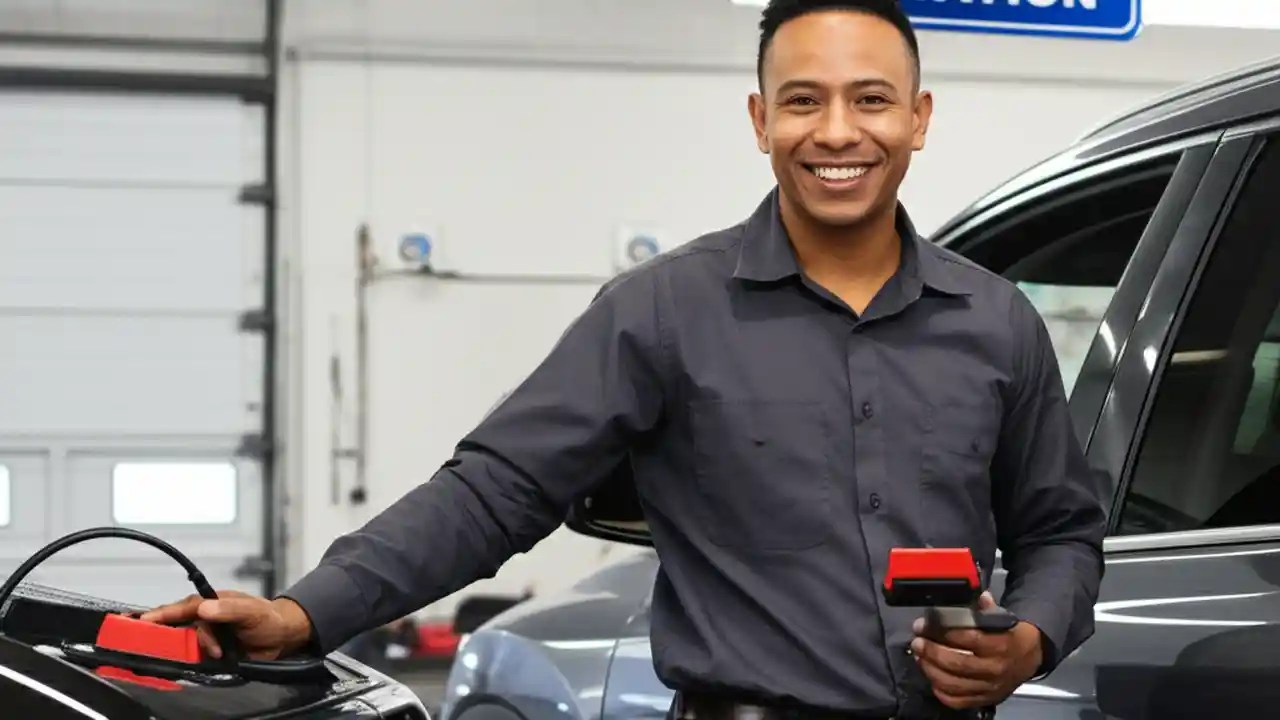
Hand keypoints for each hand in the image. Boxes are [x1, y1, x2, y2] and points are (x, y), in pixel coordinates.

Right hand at [138, 590, 313, 660]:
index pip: (185, 607)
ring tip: (217, 653)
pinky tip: (203, 662)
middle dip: (171, 634)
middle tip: (164, 643)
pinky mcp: (210, 654)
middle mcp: (205, 619)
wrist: (282, 638)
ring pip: (186, 643)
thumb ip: (230, 609)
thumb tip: (204, 609)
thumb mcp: (252, 611)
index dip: (164, 613)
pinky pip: (195, 658)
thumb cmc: (268, 618)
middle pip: (179, 625)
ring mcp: (207, 637)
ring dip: (193, 650)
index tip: (146, 620)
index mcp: (212, 603)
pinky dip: (194, 661)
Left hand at [909, 592, 1043, 709]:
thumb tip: (980, 596)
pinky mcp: (984, 699)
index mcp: (1001, 646)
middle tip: (917, 642)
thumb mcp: (1003, 619)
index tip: (926, 625)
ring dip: (931, 670)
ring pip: (953, 684)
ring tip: (919, 657)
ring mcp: (989, 688)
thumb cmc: (1010, 636)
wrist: (1030, 658)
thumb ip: (988, 609)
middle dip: (932, 652)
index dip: (945, 632)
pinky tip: (931, 677)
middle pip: (957, 663)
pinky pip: (958, 701)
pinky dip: (940, 691)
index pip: (970, 639)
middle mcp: (995, 669)